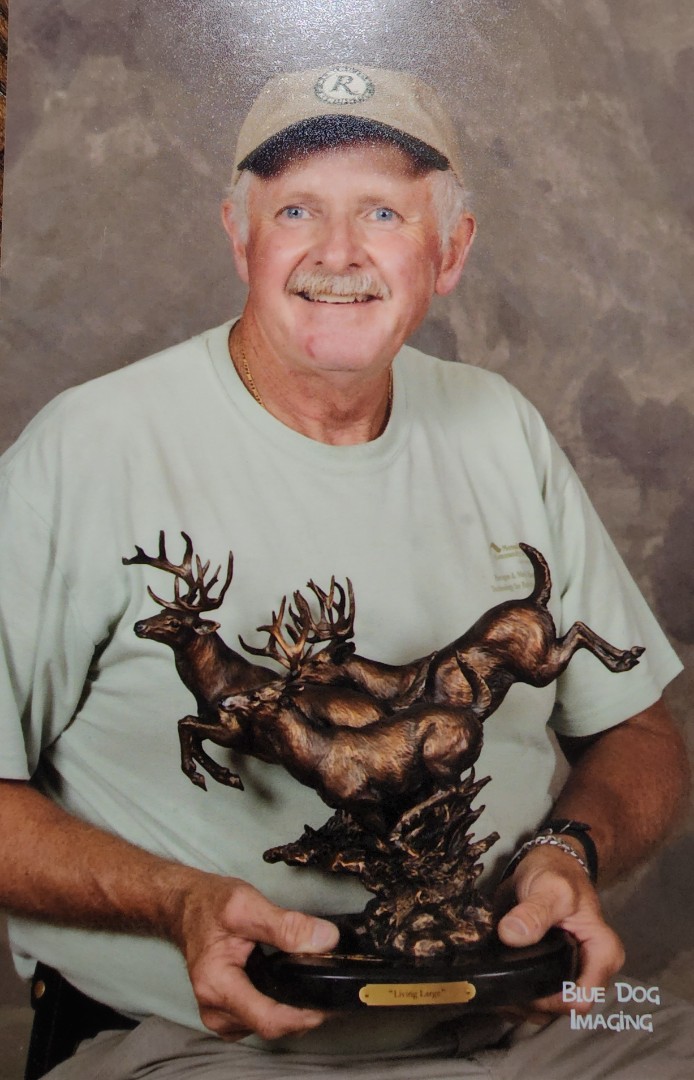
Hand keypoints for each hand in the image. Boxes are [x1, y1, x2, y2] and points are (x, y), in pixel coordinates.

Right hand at [170, 871, 338, 1039]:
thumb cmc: (209, 904)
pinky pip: (261, 1019)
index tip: (329, 1002)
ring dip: (293, 1008)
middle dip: (303, 1010)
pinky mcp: (226, 1014)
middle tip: (327, 983)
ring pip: (269, 1025)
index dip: (304, 1016)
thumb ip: (287, 925)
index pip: (269, 1020)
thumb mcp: (248, 904)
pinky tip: (289, 985)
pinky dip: (280, 1005)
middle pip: (272, 1026)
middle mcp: (214, 1009)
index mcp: (216, 985)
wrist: (185, 906)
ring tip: (309, 980)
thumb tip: (325, 940)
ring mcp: (219, 1015)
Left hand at [494, 845, 623, 1022]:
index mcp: (602, 954)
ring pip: (545, 1008)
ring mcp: (569, 974)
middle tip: (498, 982)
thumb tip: (511, 934)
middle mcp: (589, 970)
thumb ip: (534, 912)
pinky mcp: (550, 973)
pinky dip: (515, 995)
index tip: (520, 981)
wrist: (549, 865)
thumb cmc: (557, 874)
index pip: (580, 999)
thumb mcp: (550, 888)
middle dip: (530, 1003)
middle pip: (561, 1008)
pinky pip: (534, 997)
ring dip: (519, 1002)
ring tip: (494, 980)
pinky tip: (497, 981)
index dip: (550, 999)